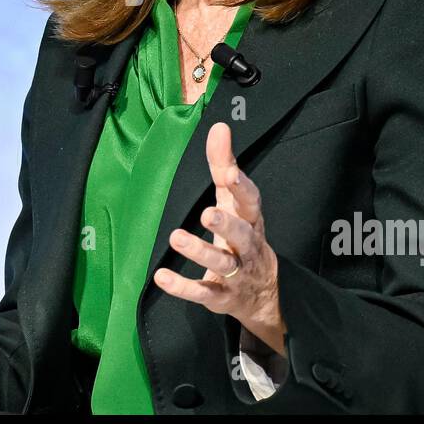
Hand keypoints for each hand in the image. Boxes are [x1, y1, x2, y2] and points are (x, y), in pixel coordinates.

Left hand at [152, 122, 286, 355]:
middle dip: (226, 224)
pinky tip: (162, 276)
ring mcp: (236, 274)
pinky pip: (202, 292)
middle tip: (207, 213)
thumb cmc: (242, 236)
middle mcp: (247, 246)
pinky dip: (182, 286)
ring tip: (177, 237)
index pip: (250, 201)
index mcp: (251, 219)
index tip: (229, 173)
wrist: (262, 293)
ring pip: (221, 264)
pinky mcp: (220, 296)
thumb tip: (219, 127)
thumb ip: (224, 165)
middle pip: (241, 235)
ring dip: (200, 251)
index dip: (241, 188)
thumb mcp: (234, 200)